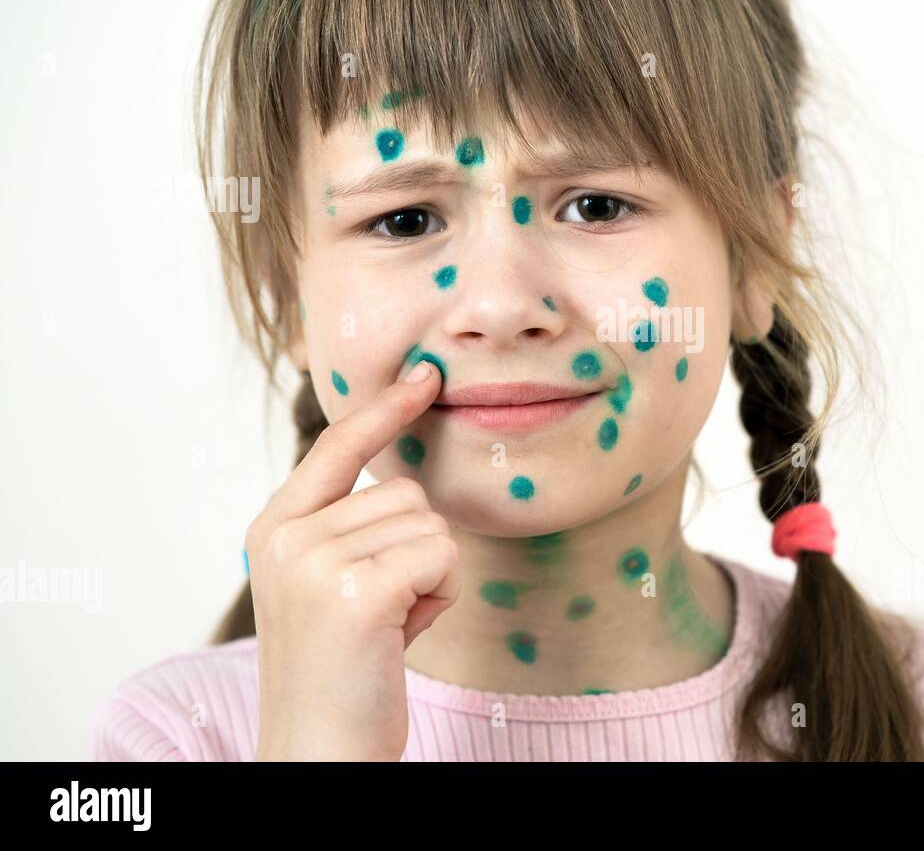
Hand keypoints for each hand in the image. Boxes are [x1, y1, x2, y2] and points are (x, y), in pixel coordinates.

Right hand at [246, 360, 458, 760]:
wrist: (320, 754)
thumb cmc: (342, 673)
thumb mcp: (331, 586)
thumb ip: (356, 532)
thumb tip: (411, 487)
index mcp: (276, 528)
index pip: (338, 446)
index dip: (384, 409)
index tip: (424, 376)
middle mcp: (286, 535)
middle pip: (407, 492)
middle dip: (418, 550)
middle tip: (384, 611)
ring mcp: (314, 560)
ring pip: (430, 525)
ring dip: (431, 575)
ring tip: (389, 625)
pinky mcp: (352, 591)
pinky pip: (441, 556)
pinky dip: (441, 594)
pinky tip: (402, 632)